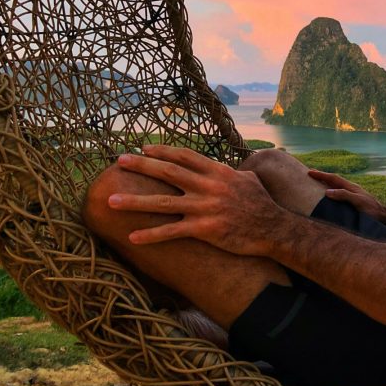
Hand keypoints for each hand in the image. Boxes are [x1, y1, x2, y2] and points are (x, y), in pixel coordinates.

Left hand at [108, 145, 283, 255]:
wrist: (274, 228)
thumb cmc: (261, 204)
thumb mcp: (247, 179)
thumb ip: (228, 173)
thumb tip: (220, 168)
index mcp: (218, 172)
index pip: (185, 156)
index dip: (162, 151)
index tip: (143, 149)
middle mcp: (209, 186)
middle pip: (168, 172)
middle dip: (141, 166)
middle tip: (119, 161)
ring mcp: (205, 207)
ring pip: (162, 202)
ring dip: (134, 201)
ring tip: (111, 200)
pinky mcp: (204, 229)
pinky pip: (172, 231)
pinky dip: (151, 234)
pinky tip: (132, 237)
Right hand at [306, 169, 385, 220]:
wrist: (383, 217)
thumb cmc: (372, 210)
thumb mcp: (357, 201)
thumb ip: (344, 195)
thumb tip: (327, 191)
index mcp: (351, 187)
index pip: (333, 178)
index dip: (321, 175)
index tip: (309, 172)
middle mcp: (351, 189)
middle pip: (334, 180)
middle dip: (322, 176)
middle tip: (310, 173)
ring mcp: (352, 195)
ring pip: (336, 187)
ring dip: (326, 184)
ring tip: (316, 183)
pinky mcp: (353, 202)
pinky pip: (339, 194)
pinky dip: (331, 192)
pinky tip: (328, 197)